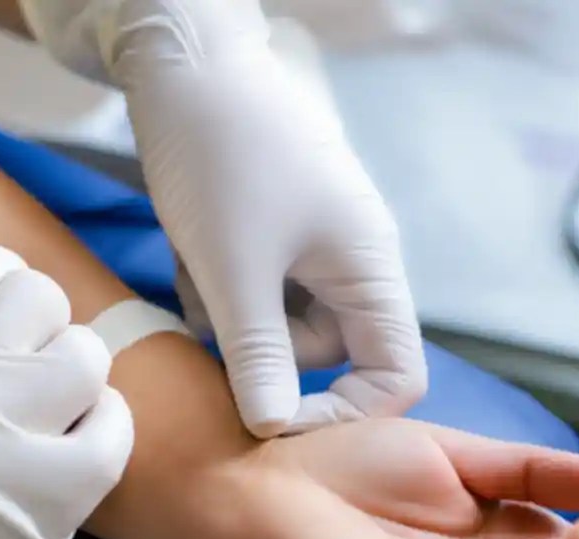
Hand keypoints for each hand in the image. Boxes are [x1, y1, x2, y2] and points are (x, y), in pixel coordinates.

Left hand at [109, 0, 425, 436]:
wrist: (182, 68)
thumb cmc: (219, 156)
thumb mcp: (235, 268)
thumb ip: (259, 355)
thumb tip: (273, 430)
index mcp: (369, 268)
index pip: (396, 375)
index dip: (344, 412)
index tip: (272, 419)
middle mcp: (350, 263)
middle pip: (322, 355)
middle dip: (259, 352)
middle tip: (212, 314)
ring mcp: (307, 249)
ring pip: (273, 328)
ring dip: (226, 318)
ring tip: (194, 266)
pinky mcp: (265, 238)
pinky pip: (245, 295)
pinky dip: (211, 286)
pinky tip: (187, 247)